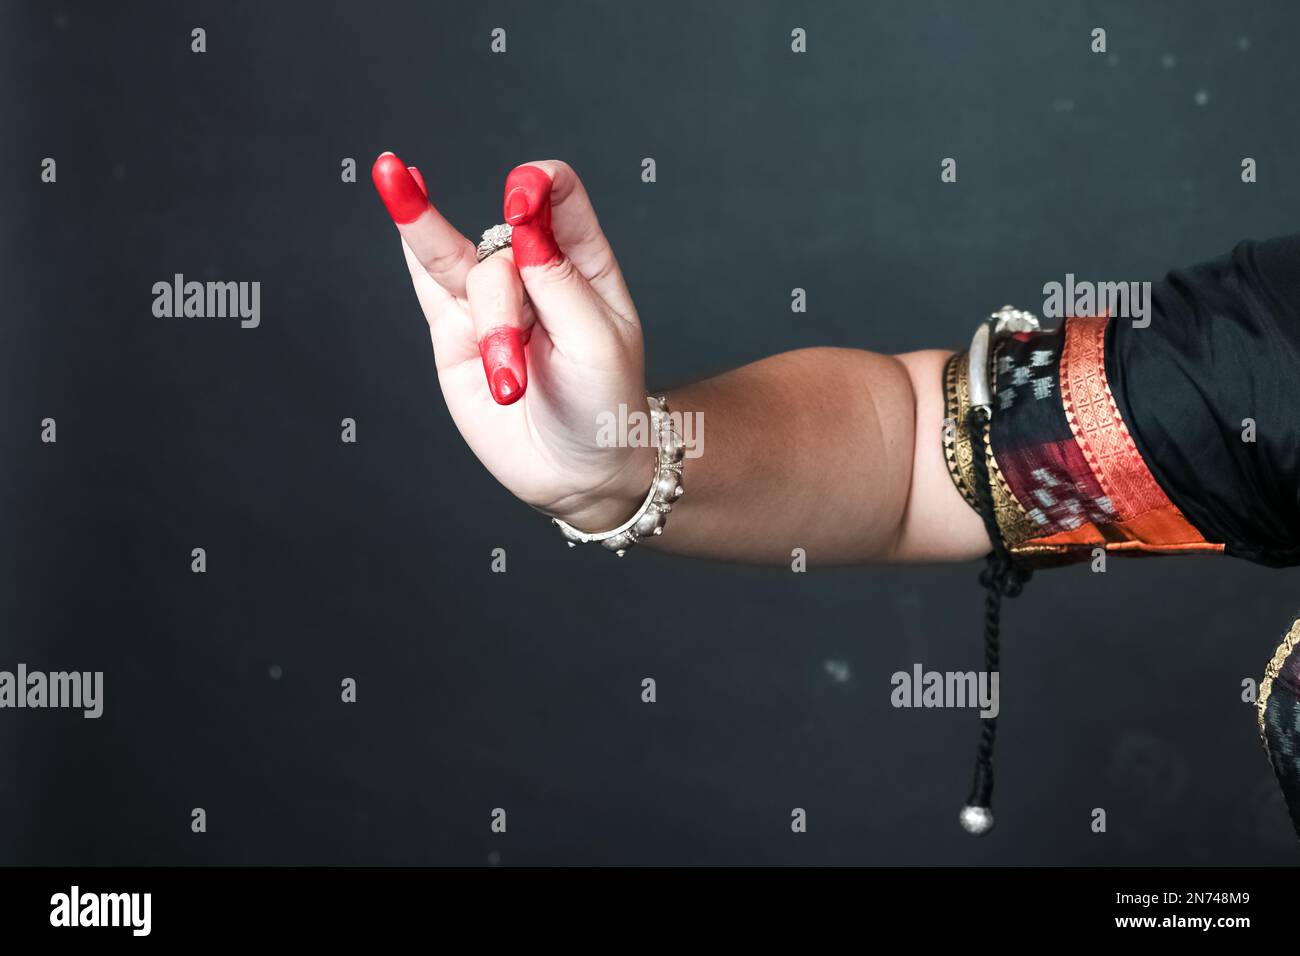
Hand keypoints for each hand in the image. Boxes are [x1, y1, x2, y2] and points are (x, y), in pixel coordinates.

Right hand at [372, 153, 654, 530]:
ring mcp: (492, 301)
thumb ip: (559, 284)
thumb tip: (523, 224)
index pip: (559, 196)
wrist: (576, 473)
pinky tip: (398, 186)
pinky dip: (412, 237)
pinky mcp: (455, 331)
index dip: (538, 185)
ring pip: (459, 263)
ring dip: (452, 273)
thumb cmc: (603, 405)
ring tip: (457, 293)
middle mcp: (534, 272)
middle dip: (504, 304)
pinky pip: (428, 279)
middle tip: (518, 364)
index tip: (521, 203)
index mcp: (582, 263)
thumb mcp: (598, 346)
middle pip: (503, 243)